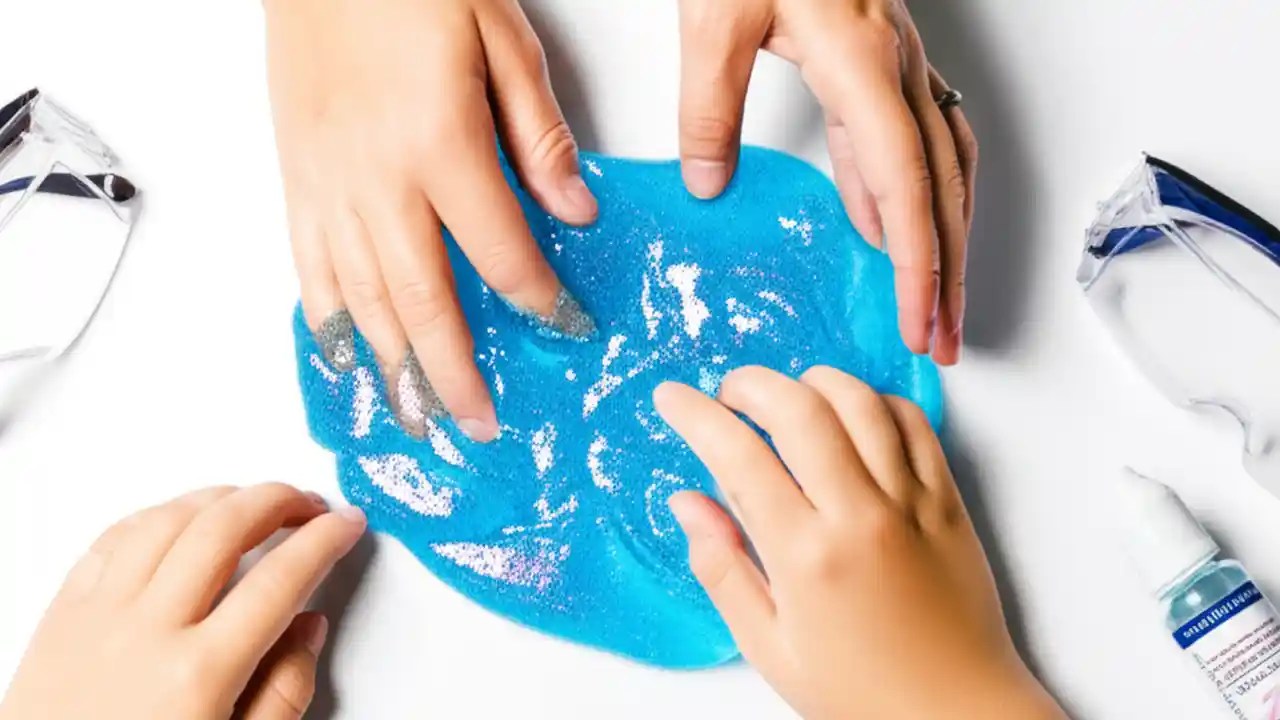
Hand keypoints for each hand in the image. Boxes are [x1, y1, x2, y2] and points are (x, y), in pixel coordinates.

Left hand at [0, 484, 365, 719]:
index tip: (346, 525)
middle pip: (226, 528)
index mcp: (199, 674)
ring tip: (251, 503)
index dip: (324, 541)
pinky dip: (157, 514)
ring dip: (220, 497)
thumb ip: (282, 693)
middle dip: (279, 500)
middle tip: (308, 505)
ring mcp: (99, 615)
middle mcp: (148, 632)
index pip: (281, 580)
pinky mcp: (63, 613)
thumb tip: (308, 628)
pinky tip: (181, 519)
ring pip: (168, 519)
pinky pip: (113, 537)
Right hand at [264, 0, 597, 441]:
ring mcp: (328, 187)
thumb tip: (576, 210)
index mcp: (441, 147)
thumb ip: (538, 133)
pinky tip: (345, 360)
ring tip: (417, 422)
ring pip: (363, 301)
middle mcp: (378, 182)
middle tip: (481, 428)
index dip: (541, 301)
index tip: (570, 331)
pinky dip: (330, 324)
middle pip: (425, 304)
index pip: (503, 254)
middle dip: (456, 376)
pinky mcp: (296, 180)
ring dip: (393, 370)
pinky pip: (311, 270)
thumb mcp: (500, 37)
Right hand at [655, 367, 1062, 719]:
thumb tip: (686, 503)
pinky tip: (853, 414)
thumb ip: (723, 569)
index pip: (738, 456)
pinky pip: (914, 424)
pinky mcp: (948, 502)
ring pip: (860, 401)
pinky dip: (877, 401)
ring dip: (814, 381)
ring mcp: (910, 503)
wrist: (958, 715)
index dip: (696, 416)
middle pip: (799, 408)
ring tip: (787, 396)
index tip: (673, 399)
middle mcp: (860, 516)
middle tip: (728, 394)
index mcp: (806, 556)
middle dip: (751, 383)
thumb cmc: (862, 693)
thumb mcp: (769, 648)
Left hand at [675, 0, 977, 363]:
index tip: (914, 319)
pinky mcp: (882, 55)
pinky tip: (894, 221)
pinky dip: (917, 190)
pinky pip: (921, 135)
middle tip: (942, 337)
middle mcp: (895, 65)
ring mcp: (898, 60)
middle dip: (945, 271)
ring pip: (944, 163)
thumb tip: (711, 183)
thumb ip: (710, 107)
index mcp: (860, 62)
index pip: (902, 184)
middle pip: (941, 187)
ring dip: (945, 237)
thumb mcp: (716, 18)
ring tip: (936, 298)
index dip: (915, 261)